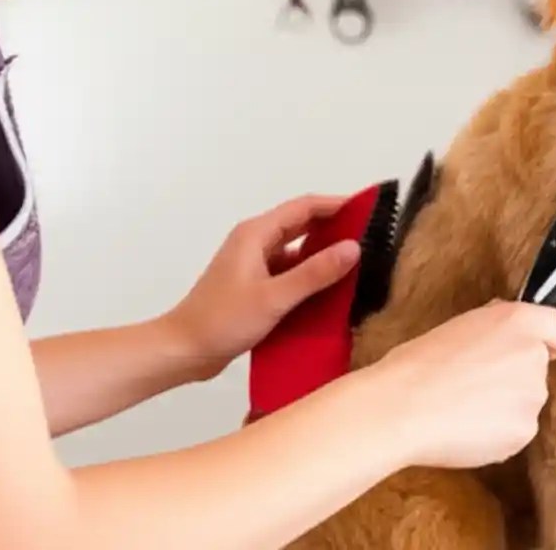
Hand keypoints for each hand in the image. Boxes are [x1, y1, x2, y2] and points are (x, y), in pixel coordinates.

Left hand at [161, 194, 361, 379]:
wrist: (183, 350)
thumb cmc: (224, 320)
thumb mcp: (275, 297)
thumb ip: (315, 273)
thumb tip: (353, 248)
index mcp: (256, 234)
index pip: (304, 207)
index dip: (337, 204)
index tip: (370, 208)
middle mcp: (255, 242)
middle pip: (302, 224)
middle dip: (335, 227)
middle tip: (371, 236)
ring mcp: (254, 263)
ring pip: (297, 249)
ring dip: (323, 253)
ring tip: (358, 262)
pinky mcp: (255, 284)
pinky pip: (289, 269)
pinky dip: (309, 274)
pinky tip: (330, 289)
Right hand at [367, 301, 555, 468]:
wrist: (400, 409)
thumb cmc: (417, 365)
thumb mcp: (459, 326)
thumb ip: (496, 328)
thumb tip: (505, 334)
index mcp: (520, 322)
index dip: (552, 341)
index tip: (538, 349)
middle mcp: (534, 358)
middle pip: (539, 370)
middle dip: (513, 377)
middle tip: (472, 382)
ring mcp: (532, 397)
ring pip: (525, 403)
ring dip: (504, 407)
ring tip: (461, 407)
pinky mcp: (524, 432)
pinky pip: (515, 431)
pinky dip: (496, 433)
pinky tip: (464, 428)